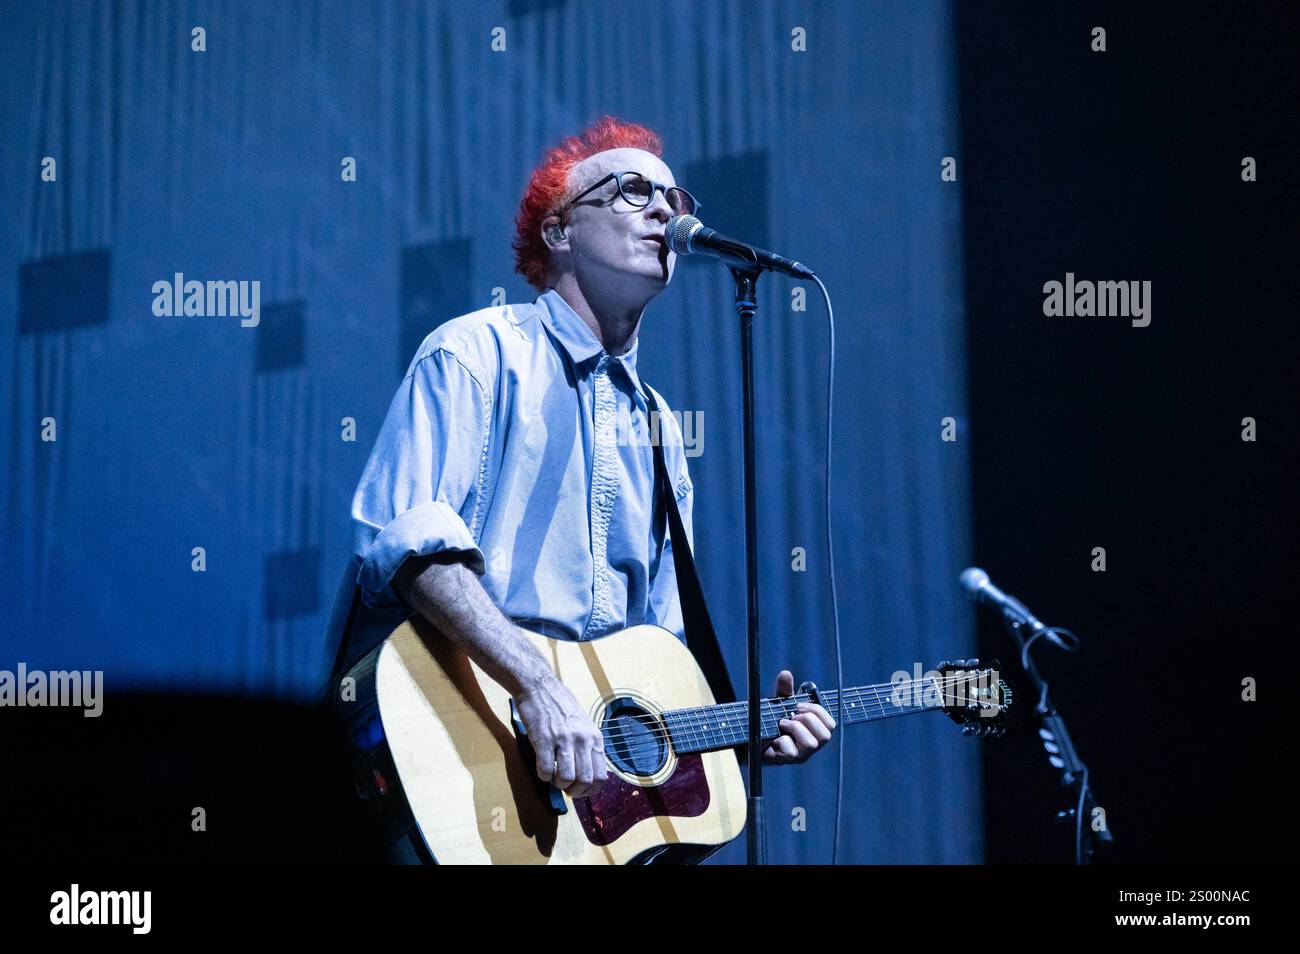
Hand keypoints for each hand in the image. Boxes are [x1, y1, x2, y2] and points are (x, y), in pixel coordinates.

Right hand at [514, 676, 607, 798]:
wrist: (540, 687)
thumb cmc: (562, 706)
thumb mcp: (584, 725)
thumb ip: (588, 747)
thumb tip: (587, 775)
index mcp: (595, 737)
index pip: (601, 776)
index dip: (590, 790)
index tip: (580, 790)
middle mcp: (583, 739)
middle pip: (585, 780)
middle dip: (574, 791)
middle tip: (566, 787)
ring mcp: (564, 739)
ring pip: (566, 778)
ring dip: (558, 784)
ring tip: (553, 777)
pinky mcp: (544, 739)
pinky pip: (546, 769)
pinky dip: (543, 776)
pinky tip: (542, 769)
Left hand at [762, 669, 835, 764]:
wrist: (752, 738)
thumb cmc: (772, 721)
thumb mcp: (779, 704)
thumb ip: (784, 690)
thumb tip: (786, 673)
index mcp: (814, 732)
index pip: (831, 724)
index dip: (818, 711)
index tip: (799, 705)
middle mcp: (811, 746)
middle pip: (826, 735)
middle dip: (808, 719)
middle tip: (792, 715)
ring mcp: (799, 755)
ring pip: (811, 744)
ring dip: (796, 728)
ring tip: (782, 723)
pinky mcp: (785, 761)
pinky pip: (791, 752)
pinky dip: (782, 741)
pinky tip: (774, 738)